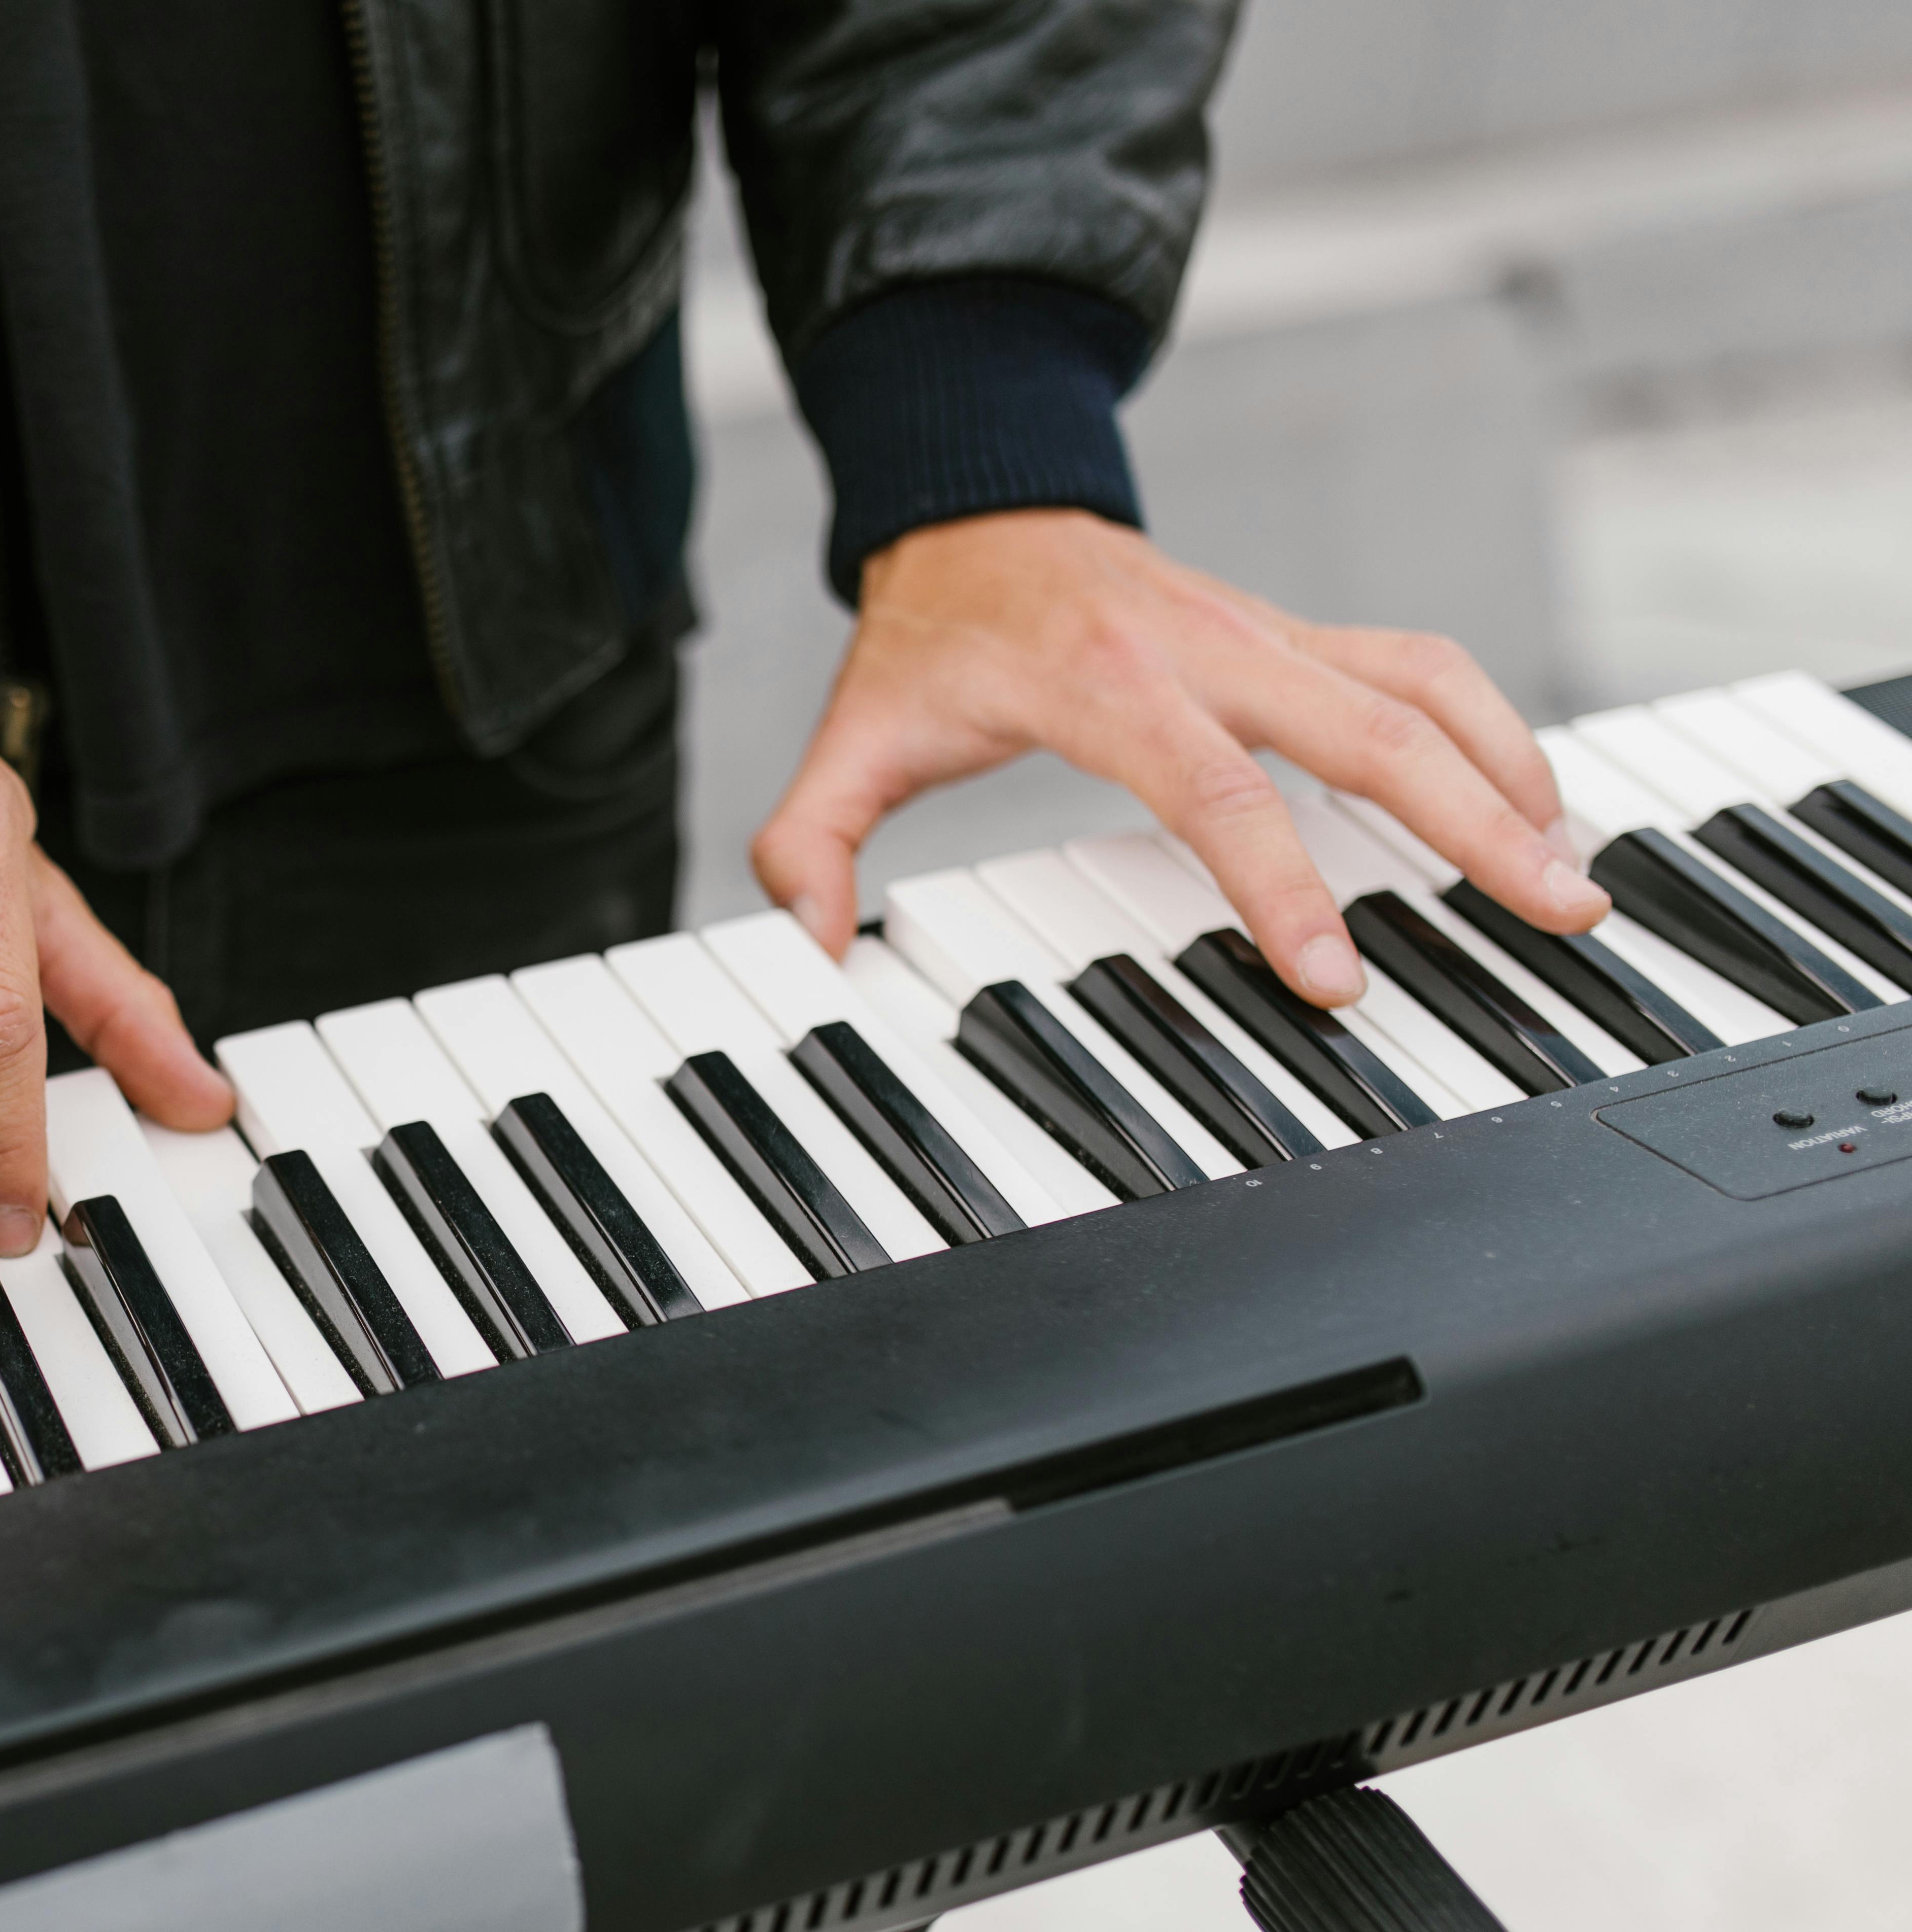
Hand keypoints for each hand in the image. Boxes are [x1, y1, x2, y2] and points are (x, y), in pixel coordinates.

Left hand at [752, 510, 1611, 1005]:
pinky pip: (1416, 666)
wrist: (976, 508)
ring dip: (1505, 769)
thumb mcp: (852, 737)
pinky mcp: (1297, 631)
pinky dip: (1486, 727)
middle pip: (1365, 729)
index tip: (1331, 976)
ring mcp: (1266, 630)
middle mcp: (1208, 643)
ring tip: (1572, 867)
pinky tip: (1529, 800)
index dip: (1276, 882)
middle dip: (1469, 820)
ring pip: (1419, 684)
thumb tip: (807, 948)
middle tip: (1554, 908)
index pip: (1213, 786)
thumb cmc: (931, 636)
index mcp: (1104, 678)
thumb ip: (811, 844)